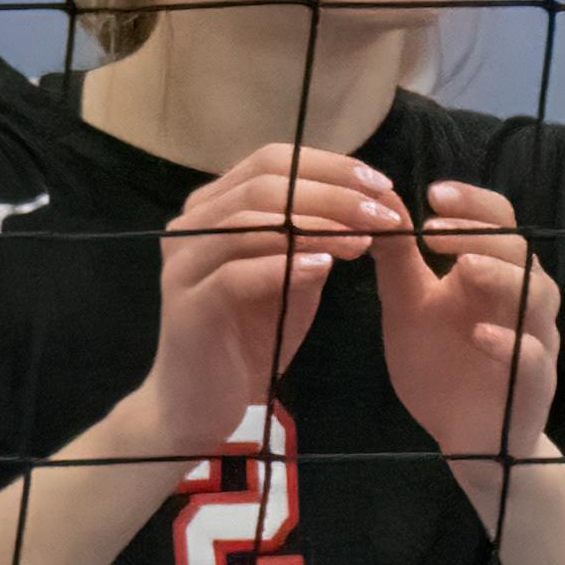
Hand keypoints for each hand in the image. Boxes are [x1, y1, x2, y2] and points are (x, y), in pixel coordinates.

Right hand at [119, 140, 394, 460]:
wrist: (205, 402)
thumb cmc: (251, 337)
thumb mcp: (294, 281)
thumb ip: (316, 241)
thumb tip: (361, 208)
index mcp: (214, 209)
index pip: (271, 162)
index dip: (329, 167)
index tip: (380, 185)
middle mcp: (191, 227)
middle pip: (263, 184)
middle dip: (331, 194)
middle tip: (381, 213)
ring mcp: (183, 264)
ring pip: (250, 223)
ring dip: (316, 227)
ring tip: (363, 241)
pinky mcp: (186, 305)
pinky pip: (235, 274)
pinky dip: (283, 267)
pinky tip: (324, 268)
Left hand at [372, 176, 564, 496]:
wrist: (465, 435)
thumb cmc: (440, 364)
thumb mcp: (407, 305)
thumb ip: (397, 259)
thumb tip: (380, 204)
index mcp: (493, 274)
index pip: (500, 223)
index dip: (474, 203)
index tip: (433, 194)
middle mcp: (521, 300)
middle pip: (520, 251)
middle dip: (480, 232)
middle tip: (436, 227)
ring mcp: (533, 340)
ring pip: (537, 296)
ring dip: (502, 276)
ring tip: (462, 267)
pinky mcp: (533, 385)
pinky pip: (532, 357)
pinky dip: (509, 343)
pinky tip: (479, 335)